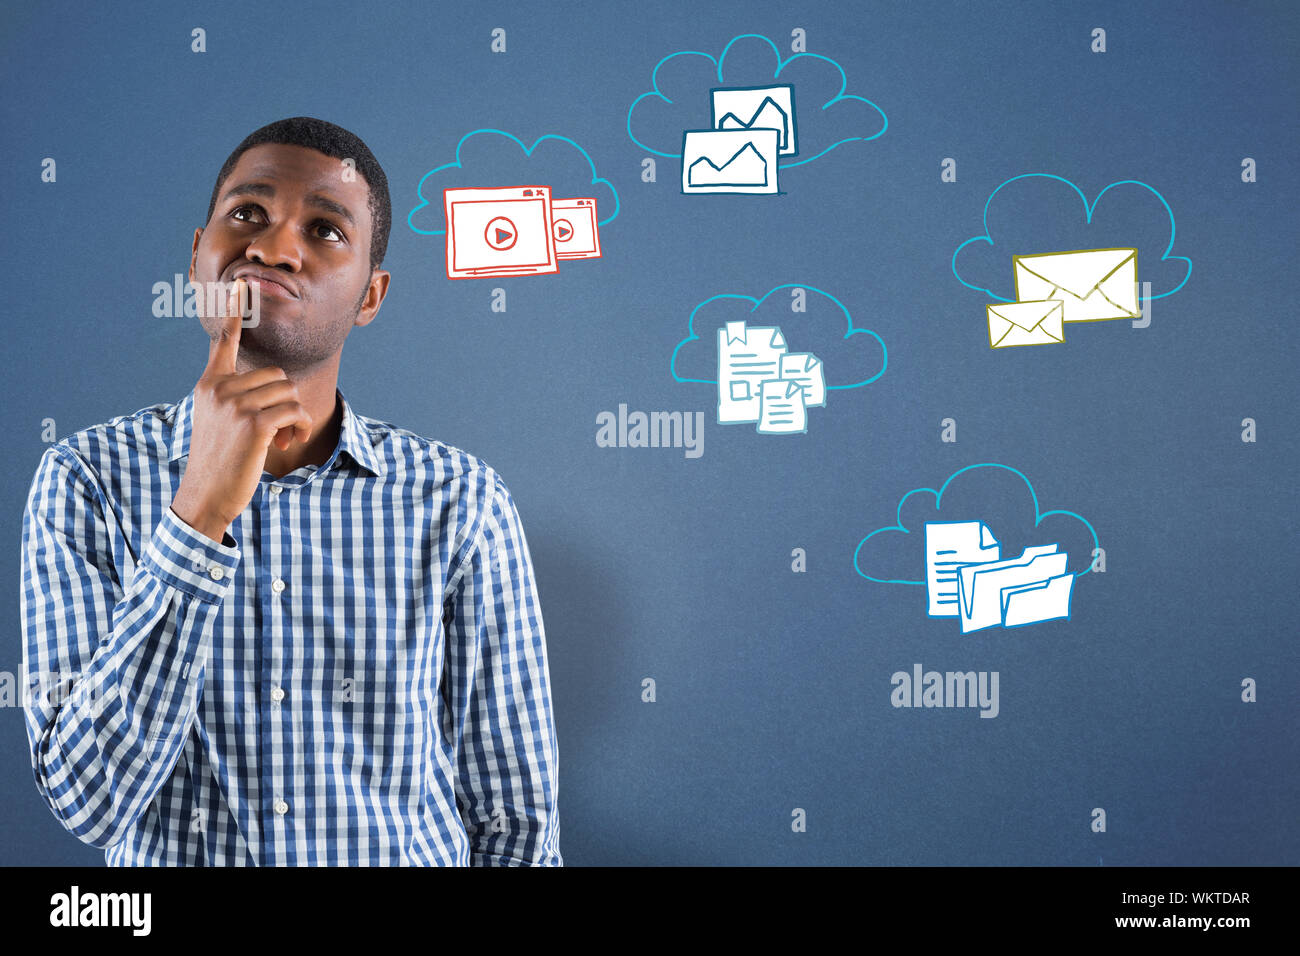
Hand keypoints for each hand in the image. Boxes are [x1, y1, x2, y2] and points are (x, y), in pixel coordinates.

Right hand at [170, 279, 313, 542]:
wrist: (205, 496)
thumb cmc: (218, 460)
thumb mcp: (216, 420)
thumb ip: (232, 396)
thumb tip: (268, 386)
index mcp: (209, 384)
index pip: (224, 343)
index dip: (235, 315)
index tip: (240, 285)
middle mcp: (220, 389)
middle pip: (277, 376)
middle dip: (284, 404)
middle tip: (274, 431)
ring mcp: (236, 405)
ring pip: (289, 393)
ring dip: (293, 419)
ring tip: (278, 440)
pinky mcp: (254, 423)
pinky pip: (294, 411)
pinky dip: (298, 428)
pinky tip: (285, 444)